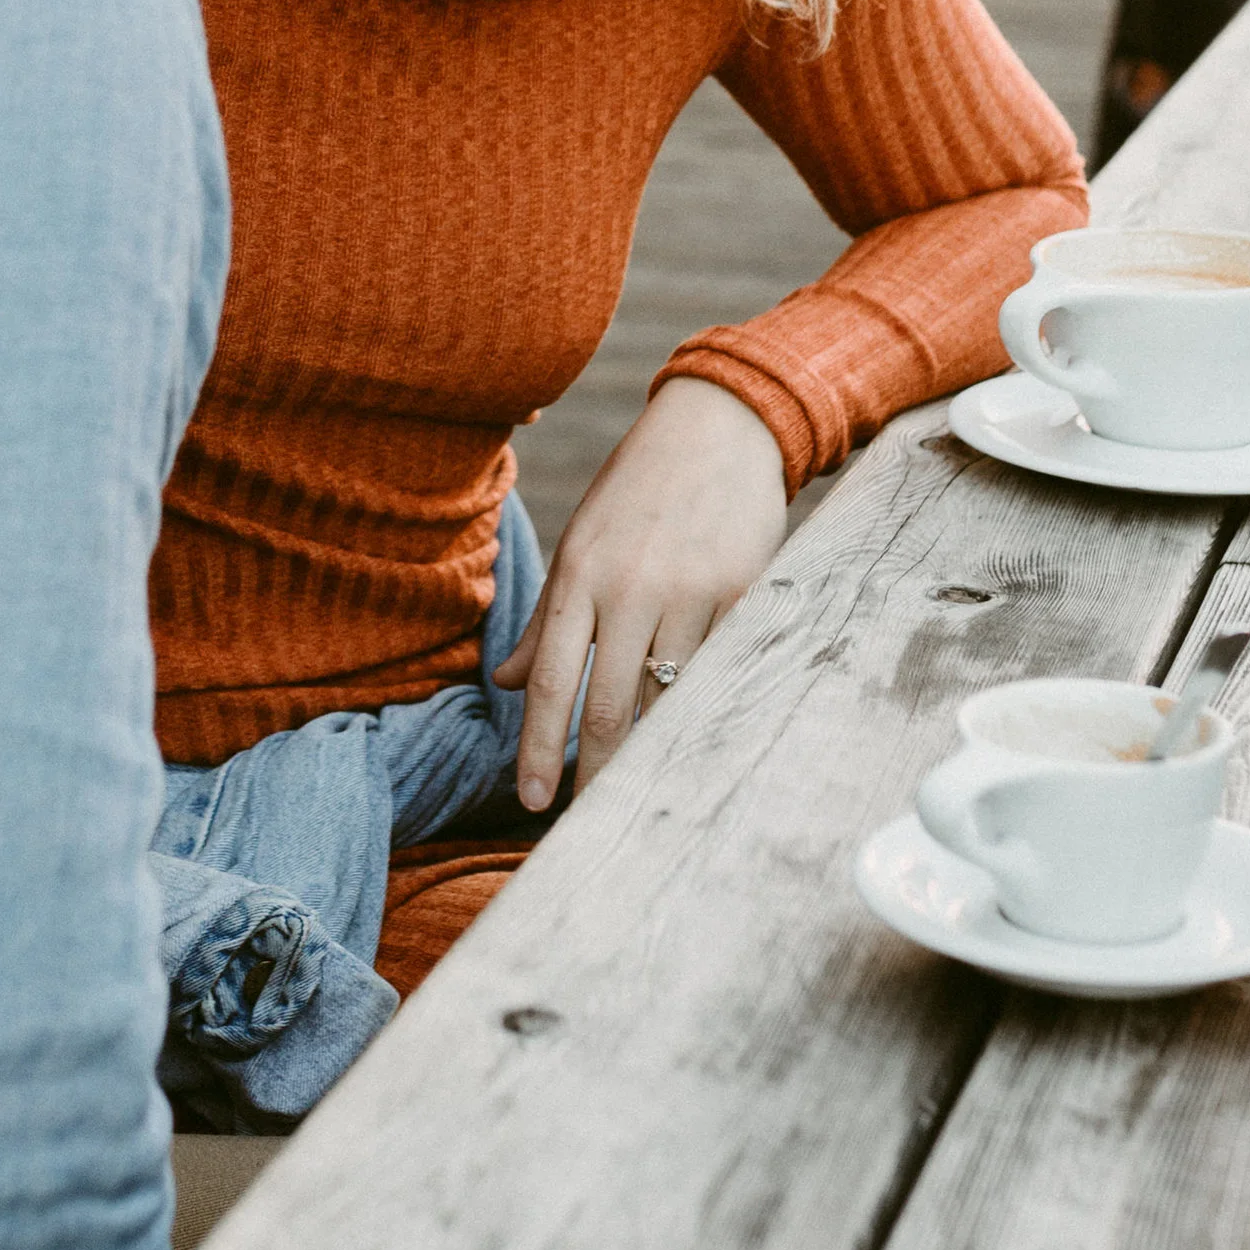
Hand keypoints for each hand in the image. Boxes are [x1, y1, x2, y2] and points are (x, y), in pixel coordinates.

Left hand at [495, 375, 788, 810]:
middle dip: (595, 772)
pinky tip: (698, 742)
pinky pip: (722, 670)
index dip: (539, 748)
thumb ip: (545, 621)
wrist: (718, 429)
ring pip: (669, 698)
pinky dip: (707, 710)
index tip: (531, 801)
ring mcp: (692, 593)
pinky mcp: (746, 592)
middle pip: (609, 705)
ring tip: (640, 793)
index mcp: (581, 576)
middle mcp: (632, 588)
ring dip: (653, 751)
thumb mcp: (579, 544)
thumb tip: (503, 683)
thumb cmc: (638, 491)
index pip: (550, 681)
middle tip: (586, 820)